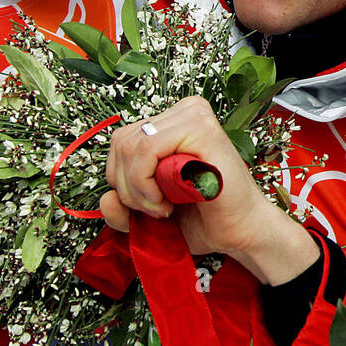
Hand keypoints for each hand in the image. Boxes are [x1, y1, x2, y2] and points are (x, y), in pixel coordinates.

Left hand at [100, 95, 318, 284]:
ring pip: (129, 146)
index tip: (148, 205)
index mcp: (173, 123)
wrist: (240, 232)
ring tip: (163, 208)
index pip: (121, 140)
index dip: (121, 180)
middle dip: (127, 187)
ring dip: (137, 190)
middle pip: (121, 142)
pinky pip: (146, 149)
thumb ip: (121, 209)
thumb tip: (105, 199)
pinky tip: (167, 201)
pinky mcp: (201, 129)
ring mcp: (194, 116)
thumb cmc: (204, 219)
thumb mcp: (148, 214)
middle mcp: (184, 112)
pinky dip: (145, 183)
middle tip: (155, 210)